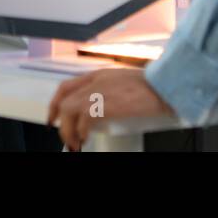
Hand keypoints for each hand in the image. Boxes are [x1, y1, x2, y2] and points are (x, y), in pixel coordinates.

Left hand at [45, 68, 174, 150]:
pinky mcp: (105, 104)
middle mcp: (94, 81)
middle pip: (63, 98)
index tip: (53, 117)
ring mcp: (99, 91)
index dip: (55, 102)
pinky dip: (81, 131)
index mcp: (98, 75)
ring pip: (68, 110)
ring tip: (75, 142)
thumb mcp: (122, 83)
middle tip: (64, 136)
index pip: (66, 86)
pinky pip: (83, 119)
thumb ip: (107, 91)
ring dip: (68, 129)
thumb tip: (98, 110)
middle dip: (58, 119)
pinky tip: (86, 138)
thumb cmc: (150, 87)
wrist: (163, 87)